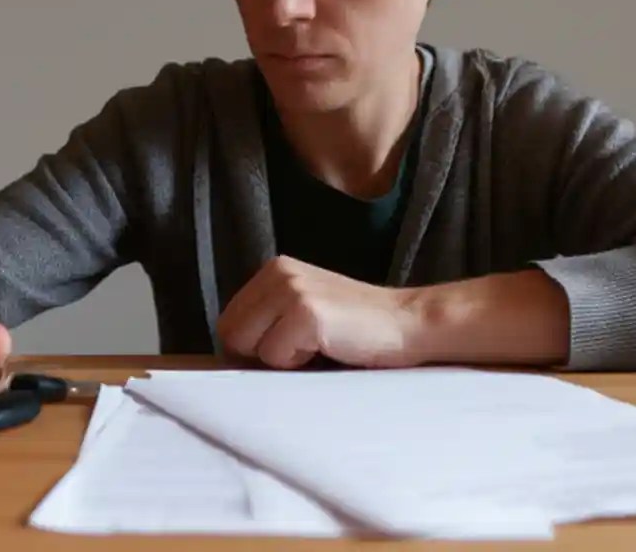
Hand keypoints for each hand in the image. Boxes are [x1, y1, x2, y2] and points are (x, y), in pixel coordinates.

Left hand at [217, 256, 423, 369]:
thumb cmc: (357, 329)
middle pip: (231, 334)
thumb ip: (269, 321)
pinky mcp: (306, 313)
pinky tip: (329, 349)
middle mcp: (278, 273)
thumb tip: (228, 357)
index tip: (286, 351)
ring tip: (318, 348)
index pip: (228, 321)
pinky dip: (299, 364)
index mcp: (274, 270)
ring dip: (281, 360)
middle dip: (260, 355)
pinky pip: (275, 357)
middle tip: (304, 351)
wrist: (408, 324)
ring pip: (249, 347)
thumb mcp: (304, 310)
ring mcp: (291, 290)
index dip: (250, 348)